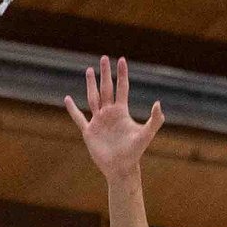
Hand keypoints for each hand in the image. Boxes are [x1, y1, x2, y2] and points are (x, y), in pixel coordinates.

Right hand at [65, 56, 164, 180]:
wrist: (121, 168)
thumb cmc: (135, 152)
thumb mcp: (147, 134)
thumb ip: (154, 120)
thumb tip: (158, 103)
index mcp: (122, 112)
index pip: (122, 88)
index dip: (122, 74)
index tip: (121, 60)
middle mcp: (109, 113)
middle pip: (106, 88)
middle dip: (105, 74)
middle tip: (104, 58)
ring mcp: (98, 121)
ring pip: (93, 98)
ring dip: (91, 84)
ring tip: (88, 70)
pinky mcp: (89, 131)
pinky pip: (79, 118)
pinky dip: (73, 109)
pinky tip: (68, 99)